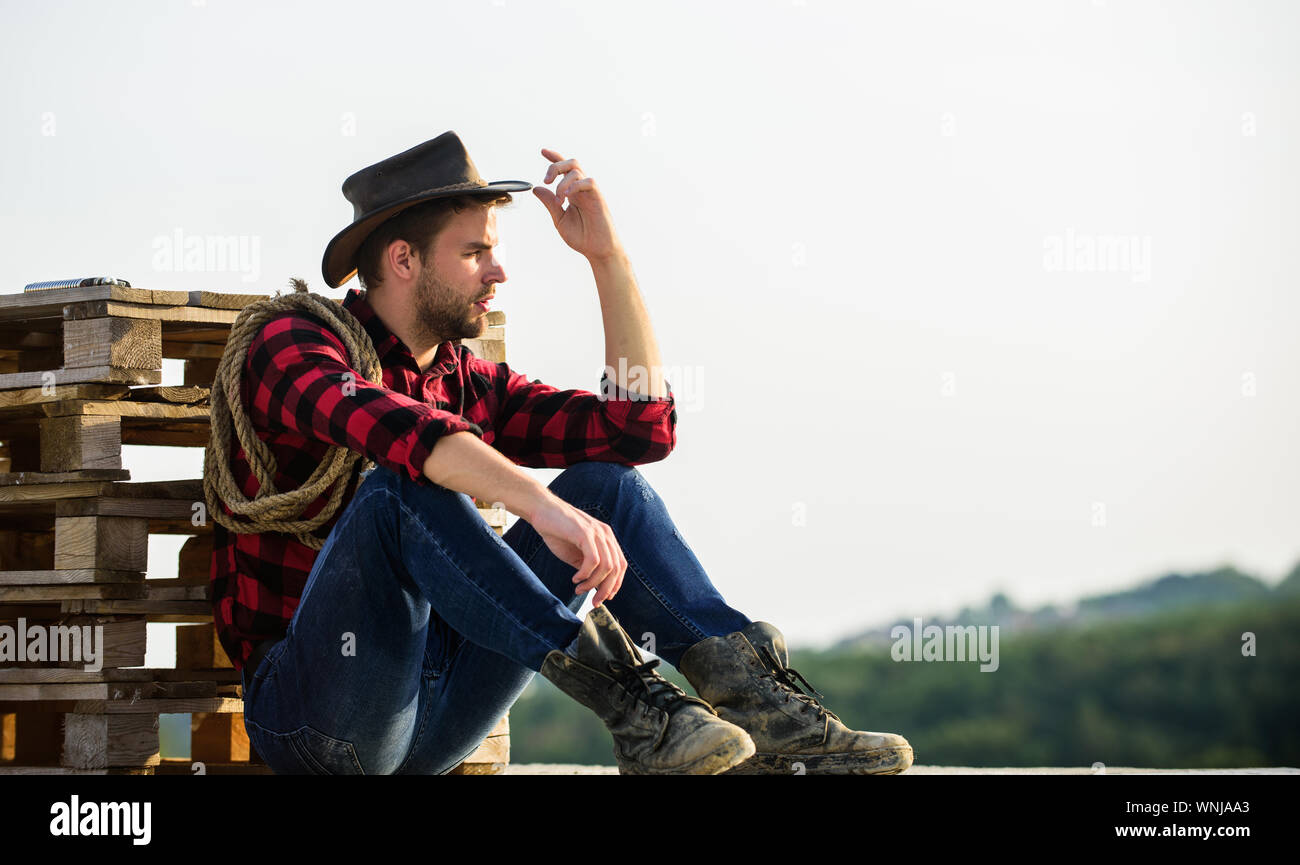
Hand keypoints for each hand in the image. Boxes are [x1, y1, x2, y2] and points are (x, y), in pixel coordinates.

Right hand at [527, 492, 625, 606]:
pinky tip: (575, 578)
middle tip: (594, 601)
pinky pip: (593, 560)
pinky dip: (586, 574)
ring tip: (579, 589)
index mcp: (606, 538)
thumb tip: (596, 586)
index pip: (621, 565)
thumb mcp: (576, 553)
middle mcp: (605, 534)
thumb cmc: (557, 531)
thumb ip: (588, 567)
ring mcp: (596, 533)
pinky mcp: (585, 533)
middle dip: (606, 589)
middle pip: (616, 568)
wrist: (542, 510)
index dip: (615, 584)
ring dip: (593, 583)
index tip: (604, 597)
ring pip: (606, 566)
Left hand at [532, 147, 623, 261]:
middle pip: (570, 163)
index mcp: (572, 193)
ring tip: (559, 199)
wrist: (598, 251)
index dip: (554, 157)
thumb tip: (536, 188)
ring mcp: (590, 192)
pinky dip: (575, 185)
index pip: (564, 170)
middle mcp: (581, 189)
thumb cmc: (582, 237)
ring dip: (562, 182)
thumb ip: (549, 203)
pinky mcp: (599, 198)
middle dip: (555, 166)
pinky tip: (567, 197)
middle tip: (546, 180)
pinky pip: (589, 181)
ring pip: (577, 170)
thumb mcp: (559, 219)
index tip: (542, 151)